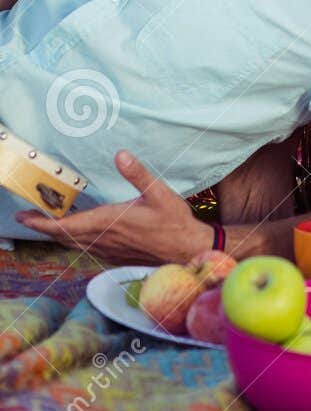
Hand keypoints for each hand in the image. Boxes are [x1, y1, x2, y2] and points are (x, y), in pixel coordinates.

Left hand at [15, 149, 212, 265]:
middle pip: (64, 237)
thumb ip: (138, 174)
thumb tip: (121, 154)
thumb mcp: (160, 192)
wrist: (186, 251)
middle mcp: (104, 239)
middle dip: (43, 227)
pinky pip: (85, 248)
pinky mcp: (114, 255)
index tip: (24, 216)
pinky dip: (72, 239)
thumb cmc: (174, 222)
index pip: (67, 225)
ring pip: (73, 244)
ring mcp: (108, 250)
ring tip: (45, 222)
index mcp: (110, 222)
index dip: (42, 222)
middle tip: (26, 217)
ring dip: (57, 234)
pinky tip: (75, 231)